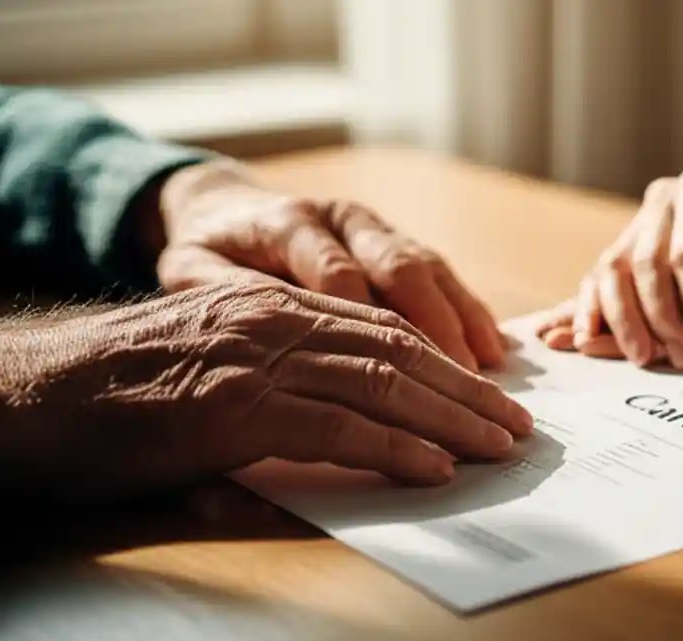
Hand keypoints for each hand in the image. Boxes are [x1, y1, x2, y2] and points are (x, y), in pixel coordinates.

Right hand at [0, 284, 532, 498]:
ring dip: (450, 420)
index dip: (445, 365)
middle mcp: (276, 322)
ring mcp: (259, 360)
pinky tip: (434, 467)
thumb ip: (274, 407)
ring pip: (383, 383)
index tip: (489, 397)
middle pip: (399, 352)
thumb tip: (320, 465)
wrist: (31, 394)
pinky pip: (338, 425)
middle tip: (516, 429)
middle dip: (466, 393)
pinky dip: (394, 447)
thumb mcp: (209, 384)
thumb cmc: (116, 397)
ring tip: (498, 449)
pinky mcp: (237, 407)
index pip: (383, 332)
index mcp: (274, 310)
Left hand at [144, 161, 504, 371]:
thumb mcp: (189, 273)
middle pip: (400, 270)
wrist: (223, 207)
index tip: (393, 384)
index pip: (337, 276)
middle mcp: (340, 216)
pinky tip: (494, 351)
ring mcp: (374, 225)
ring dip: (463, 324)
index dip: (368, 330)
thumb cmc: (205, 253)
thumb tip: (259, 328)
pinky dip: (469, 312)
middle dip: (438, 332)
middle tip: (465, 391)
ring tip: (488, 378)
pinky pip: (442, 273)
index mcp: (287, 222)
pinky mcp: (395, 240)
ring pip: (430, 270)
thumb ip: (220, 294)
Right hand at [570, 166, 682, 366]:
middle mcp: (662, 198)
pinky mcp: (624, 244)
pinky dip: (587, 309)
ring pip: (611, 271)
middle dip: (662, 319)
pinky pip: (594, 277)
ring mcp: (638, 221)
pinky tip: (588, 340)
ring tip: (644, 358)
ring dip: (623, 320)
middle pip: (646, 265)